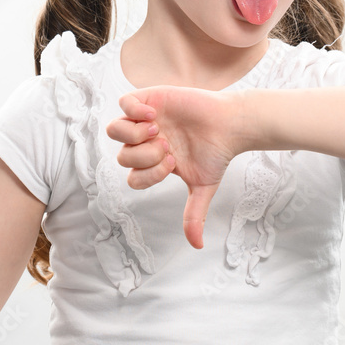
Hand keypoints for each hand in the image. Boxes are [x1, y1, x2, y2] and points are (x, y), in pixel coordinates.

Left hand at [105, 86, 245, 249]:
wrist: (230, 124)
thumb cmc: (215, 153)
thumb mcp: (203, 186)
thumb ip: (194, 214)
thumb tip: (197, 246)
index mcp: (154, 163)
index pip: (133, 177)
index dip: (148, 174)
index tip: (172, 165)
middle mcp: (146, 143)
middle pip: (122, 156)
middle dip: (143, 156)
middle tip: (168, 147)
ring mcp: (145, 120)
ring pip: (115, 130)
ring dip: (133, 135)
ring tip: (156, 131)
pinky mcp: (150, 99)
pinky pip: (124, 103)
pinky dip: (134, 111)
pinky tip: (154, 116)